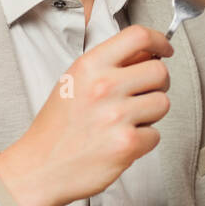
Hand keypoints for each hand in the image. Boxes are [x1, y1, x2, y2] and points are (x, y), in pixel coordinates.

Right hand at [0, 24, 173, 205]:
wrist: (39, 168)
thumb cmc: (58, 127)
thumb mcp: (75, 83)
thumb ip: (111, 65)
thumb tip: (150, 53)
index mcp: (89, 66)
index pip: (138, 36)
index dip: (160, 41)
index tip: (165, 50)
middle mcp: (103, 86)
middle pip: (160, 72)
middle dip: (157, 84)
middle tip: (140, 96)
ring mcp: (116, 116)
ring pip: (163, 103)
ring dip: (150, 114)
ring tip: (124, 122)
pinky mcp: (127, 144)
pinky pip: (156, 134)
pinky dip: (143, 141)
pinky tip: (120, 142)